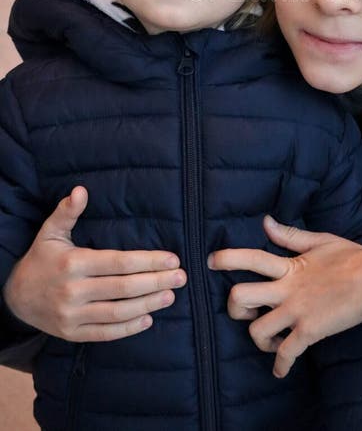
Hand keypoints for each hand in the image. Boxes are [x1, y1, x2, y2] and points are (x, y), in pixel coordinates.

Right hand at [2, 186, 186, 341]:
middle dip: (156, 282)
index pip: (119, 263)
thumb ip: (67, 212)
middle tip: (181, 277)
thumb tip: (81, 190)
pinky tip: (148, 319)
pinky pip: (104, 334)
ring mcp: (72, 316)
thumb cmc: (41, 258)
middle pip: (123, 288)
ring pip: (117, 313)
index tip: (172, 258)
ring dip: (147, 305)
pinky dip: (127, 329)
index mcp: (73, 263)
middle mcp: (73, 291)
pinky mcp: (71, 334)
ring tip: (170, 296)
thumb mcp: (50, 232)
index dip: (148, 261)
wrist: (14, 297)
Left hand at [208, 215, 361, 377]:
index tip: (210, 261)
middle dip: (233, 306)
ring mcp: (297, 312)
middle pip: (242, 297)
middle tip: (240, 311)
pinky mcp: (310, 331)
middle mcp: (288, 289)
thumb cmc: (351, 259)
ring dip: (257, 339)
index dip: (228, 258)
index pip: (252, 258)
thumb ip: (290, 236)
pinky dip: (280, 365)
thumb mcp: (319, 241)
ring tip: (267, 338)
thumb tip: (266, 222)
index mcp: (290, 266)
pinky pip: (287, 354)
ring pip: (257, 330)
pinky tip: (280, 370)